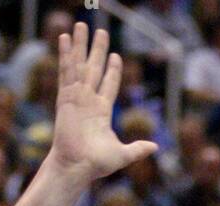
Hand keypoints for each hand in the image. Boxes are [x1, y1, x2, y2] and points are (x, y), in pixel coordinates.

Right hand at [49, 23, 158, 183]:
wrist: (77, 166)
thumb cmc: (96, 164)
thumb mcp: (123, 155)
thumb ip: (137, 149)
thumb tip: (155, 147)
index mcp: (102, 111)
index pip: (109, 84)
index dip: (113, 70)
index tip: (116, 56)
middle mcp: (88, 100)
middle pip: (94, 68)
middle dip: (98, 50)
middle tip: (101, 31)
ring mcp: (76, 96)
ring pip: (79, 64)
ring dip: (80, 45)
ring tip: (81, 25)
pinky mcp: (65, 97)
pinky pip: (66, 70)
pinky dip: (65, 54)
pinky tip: (65, 37)